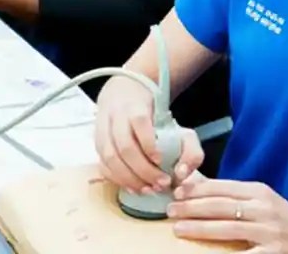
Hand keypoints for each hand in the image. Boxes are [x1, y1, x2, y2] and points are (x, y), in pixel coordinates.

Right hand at [94, 74, 202, 194]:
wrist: (124, 97)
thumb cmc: (155, 118)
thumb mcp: (179, 127)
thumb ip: (190, 151)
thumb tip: (180, 173)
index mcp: (135, 106)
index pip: (139, 121)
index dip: (149, 143)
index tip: (161, 160)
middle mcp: (115, 116)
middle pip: (124, 145)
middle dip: (143, 170)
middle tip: (160, 184)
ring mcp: (102, 130)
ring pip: (109, 157)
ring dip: (129, 178)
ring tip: (148, 189)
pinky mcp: (97, 144)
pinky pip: (102, 165)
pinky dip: (116, 179)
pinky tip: (133, 187)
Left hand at [169, 179, 287, 252]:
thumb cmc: (283, 221)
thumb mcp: (261, 201)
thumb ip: (232, 195)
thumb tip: (193, 186)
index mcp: (259, 192)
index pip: (221, 187)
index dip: (196, 189)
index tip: (176, 193)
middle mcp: (264, 209)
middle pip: (220, 206)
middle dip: (191, 207)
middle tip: (170, 210)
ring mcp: (270, 232)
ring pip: (227, 228)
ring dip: (199, 228)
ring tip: (178, 228)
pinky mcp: (273, 253)